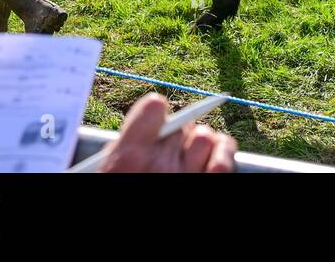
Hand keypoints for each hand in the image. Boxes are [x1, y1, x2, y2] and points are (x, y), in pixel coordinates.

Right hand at [95, 94, 236, 172]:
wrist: (139, 227)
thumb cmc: (124, 182)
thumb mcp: (110, 169)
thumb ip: (129, 144)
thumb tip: (153, 117)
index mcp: (129, 156)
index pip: (154, 106)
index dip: (156, 112)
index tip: (156, 121)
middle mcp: (158, 163)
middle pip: (181, 123)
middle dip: (178, 134)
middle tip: (169, 152)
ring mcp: (186, 175)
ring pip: (204, 135)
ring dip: (201, 144)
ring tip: (190, 157)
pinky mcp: (208, 184)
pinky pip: (225, 158)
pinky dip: (224, 154)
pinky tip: (217, 157)